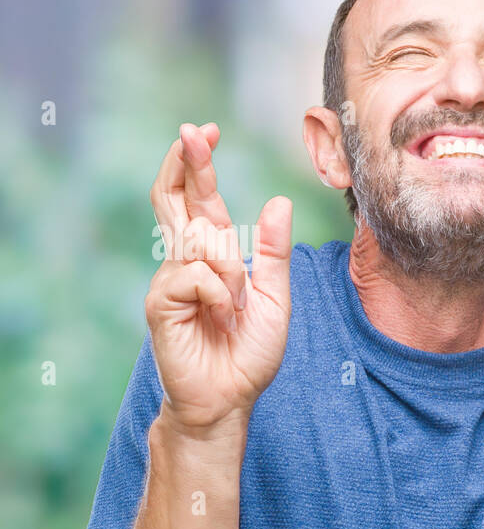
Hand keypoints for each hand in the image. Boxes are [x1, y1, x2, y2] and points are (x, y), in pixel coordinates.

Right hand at [146, 122, 293, 432]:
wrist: (231, 397)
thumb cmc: (249, 352)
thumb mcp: (275, 297)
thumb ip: (274, 252)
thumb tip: (278, 201)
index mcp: (212, 255)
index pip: (197, 198)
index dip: (197, 163)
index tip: (206, 131)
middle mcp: (186, 260)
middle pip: (175, 197)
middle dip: (186, 162)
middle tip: (194, 132)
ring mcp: (170, 280)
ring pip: (201, 242)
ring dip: (230, 267)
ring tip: (236, 305)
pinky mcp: (161, 303)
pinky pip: (195, 275)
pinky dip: (219, 291)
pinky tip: (222, 314)